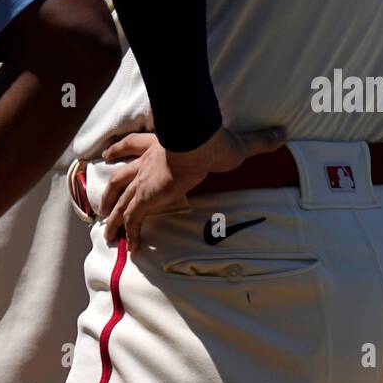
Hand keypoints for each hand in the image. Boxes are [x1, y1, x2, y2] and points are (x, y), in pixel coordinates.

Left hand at [100, 124, 285, 253]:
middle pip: (119, 175)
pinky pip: (132, 220)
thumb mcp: (237, 142)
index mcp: (159, 146)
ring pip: (119, 200)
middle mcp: (145, 163)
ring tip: (104, 230)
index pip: (134, 144)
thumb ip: (259, 140)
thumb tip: (282, 134)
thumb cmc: (212, 141)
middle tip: (100, 202)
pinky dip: (129, 234)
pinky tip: (129, 248)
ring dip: (111, 215)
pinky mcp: (147, 198)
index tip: (109, 152)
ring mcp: (144, 181)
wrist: (198, 144)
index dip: (120, 148)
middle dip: (109, 189)